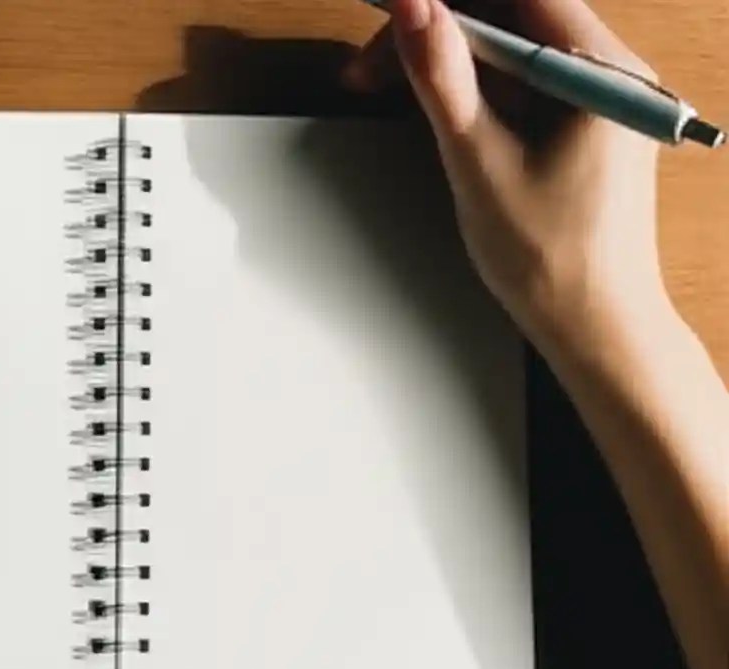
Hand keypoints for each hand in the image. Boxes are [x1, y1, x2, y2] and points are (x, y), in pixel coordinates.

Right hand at [346, 0, 666, 353]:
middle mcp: (609, 71)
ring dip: (447, 61)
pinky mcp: (581, 120)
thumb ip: (442, 78)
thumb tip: (414, 8)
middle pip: (509, 15)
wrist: (595, 326)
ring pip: (508, 46)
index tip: (390, 15)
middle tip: (368, 68)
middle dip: (435, 32)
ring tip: (385, 88)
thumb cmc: (551, 260)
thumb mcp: (478, 160)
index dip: (446, 1)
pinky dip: (473, 88)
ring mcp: (597, 96)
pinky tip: (438, 112)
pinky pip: (520, 80)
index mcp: (601, 71)